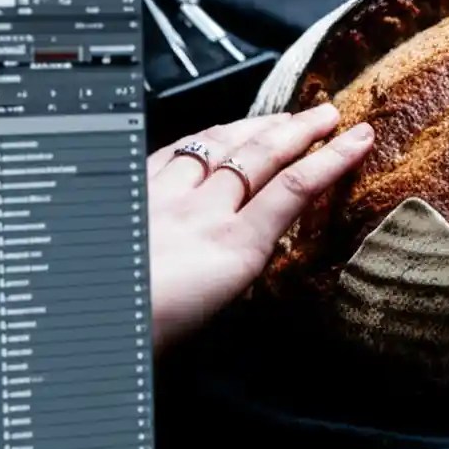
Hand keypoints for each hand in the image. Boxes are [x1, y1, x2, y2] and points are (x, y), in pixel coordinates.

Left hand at [147, 104, 372, 350]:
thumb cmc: (152, 333)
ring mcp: (166, 197)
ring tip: (280, 117)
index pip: (295, 188)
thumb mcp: (215, 313)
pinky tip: (211, 135)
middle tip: (328, 114)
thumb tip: (257, 240)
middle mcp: (203, 213)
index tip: (359, 139)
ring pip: (219, 145)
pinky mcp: (135, 192)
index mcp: (233, 250)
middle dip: (302, 129)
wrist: (88, 325)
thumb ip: (239, 267)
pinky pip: (174, 152)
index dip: (333, 159)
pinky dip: (203, 138)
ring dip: (256, 126)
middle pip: (262, 155)